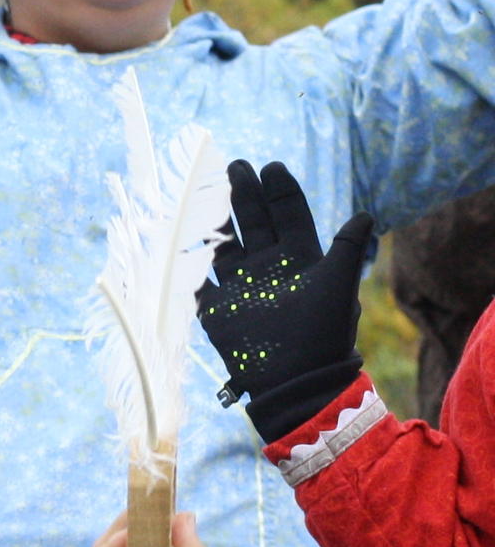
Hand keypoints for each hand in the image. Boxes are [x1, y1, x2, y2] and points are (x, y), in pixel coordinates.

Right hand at [196, 159, 371, 441]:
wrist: (294, 380)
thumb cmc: (322, 334)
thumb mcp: (338, 286)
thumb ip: (346, 250)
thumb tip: (366, 214)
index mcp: (300, 259)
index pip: (289, 216)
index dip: (281, 191)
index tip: (272, 166)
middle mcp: (269, 267)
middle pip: (255, 221)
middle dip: (245, 193)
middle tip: (237, 165)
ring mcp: (242, 285)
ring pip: (226, 242)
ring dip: (216, 217)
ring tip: (206, 189)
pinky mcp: (217, 306)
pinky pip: (199, 276)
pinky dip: (189, 257)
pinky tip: (180, 233)